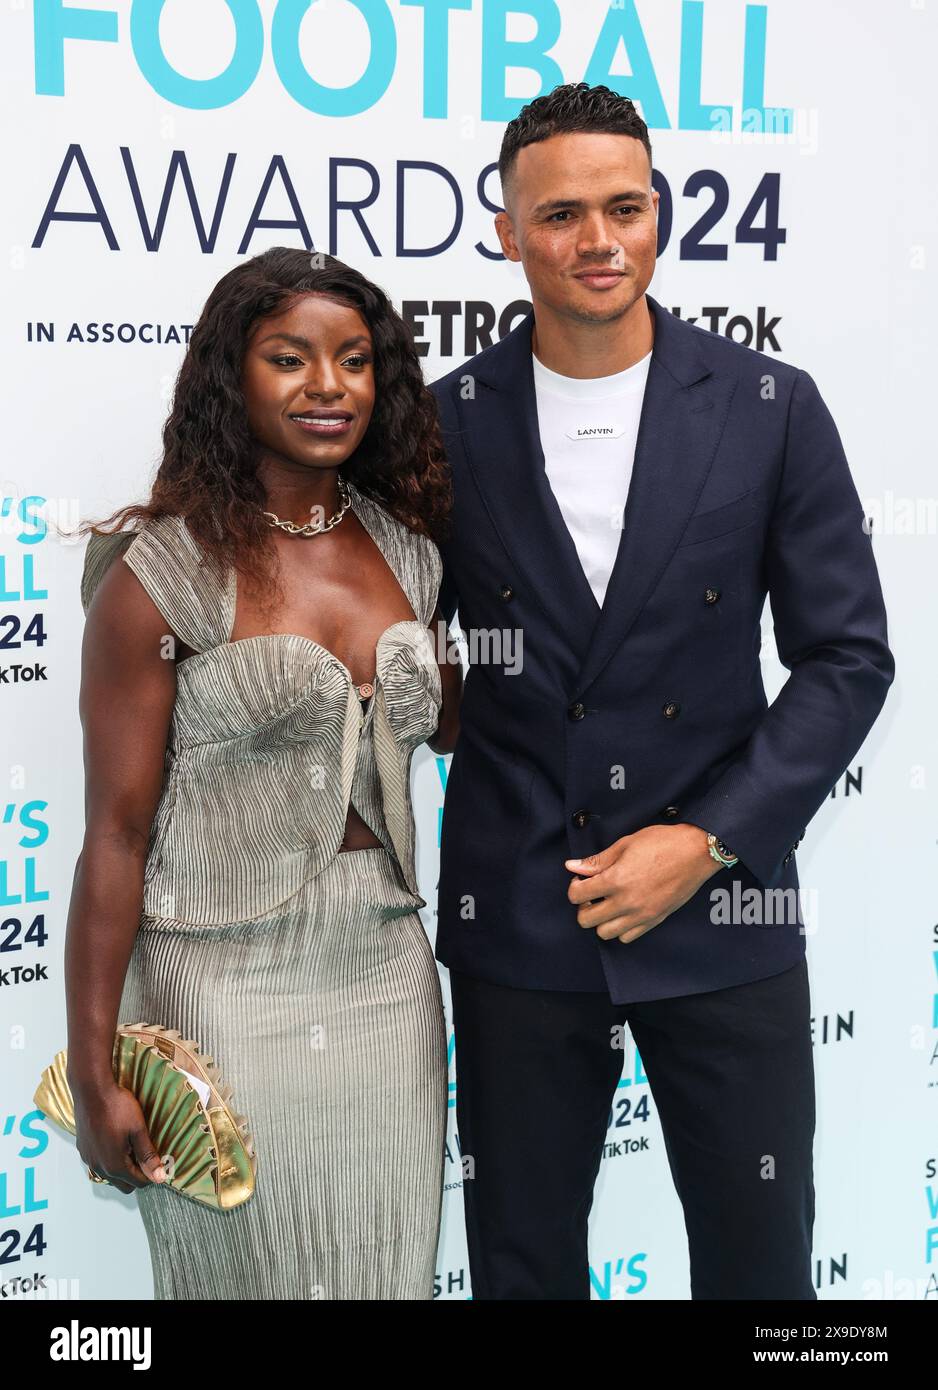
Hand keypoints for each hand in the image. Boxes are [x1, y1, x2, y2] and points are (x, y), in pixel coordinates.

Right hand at [73, 1081, 167, 1193]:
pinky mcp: (83, 1149)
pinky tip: (116, 1141)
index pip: (138, 1183)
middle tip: (146, 1154)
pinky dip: (109, 1159)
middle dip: (137, 1174)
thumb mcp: (138, 1130)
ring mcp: (89, 1159)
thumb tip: (159, 1177)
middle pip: (123, 1184)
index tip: (158, 1161)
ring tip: (131, 1146)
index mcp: (115, 1165)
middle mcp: (99, 1167)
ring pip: (109, 1175)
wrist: (91, 1089)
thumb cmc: (116, 1107)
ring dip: (122, 1168)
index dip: (151, 1174)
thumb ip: (148, 1155)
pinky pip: (98, 1163)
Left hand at [565, 823, 722, 944]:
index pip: (577, 895)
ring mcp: (641, 914)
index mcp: (616, 880)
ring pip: (605, 933)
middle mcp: (626, 902)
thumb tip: (572, 866)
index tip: (582, 880)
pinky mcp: (654, 920)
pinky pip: (627, 937)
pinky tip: (624, 912)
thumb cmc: (663, 842)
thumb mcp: (626, 844)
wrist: (697, 852)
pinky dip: (620, 928)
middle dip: (583, 906)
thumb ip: (598, 860)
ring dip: (600, 920)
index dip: (574, 886)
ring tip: (607, 904)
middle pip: (586, 920)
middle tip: (592, 894)